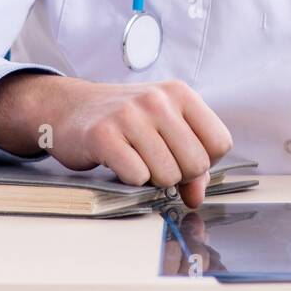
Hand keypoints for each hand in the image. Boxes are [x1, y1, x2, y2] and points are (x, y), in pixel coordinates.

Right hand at [0, 74, 232, 208]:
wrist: (70, 108)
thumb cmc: (125, 122)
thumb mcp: (164, 130)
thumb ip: (190, 162)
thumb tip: (196, 197)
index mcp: (180, 93)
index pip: (220, 142)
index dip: (205, 161)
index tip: (181, 157)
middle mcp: (157, 99)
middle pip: (196, 163)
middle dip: (179, 176)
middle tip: (155, 163)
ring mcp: (129, 115)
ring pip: (168, 175)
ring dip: (153, 180)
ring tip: (136, 160)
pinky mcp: (103, 135)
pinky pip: (137, 177)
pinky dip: (131, 180)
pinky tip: (119, 163)